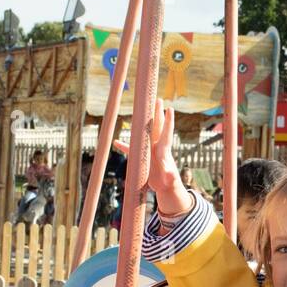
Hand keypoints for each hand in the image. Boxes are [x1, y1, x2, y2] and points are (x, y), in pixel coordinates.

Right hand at [113, 99, 190, 214]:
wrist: (165, 187)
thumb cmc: (169, 183)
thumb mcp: (169, 180)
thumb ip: (169, 176)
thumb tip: (170, 174)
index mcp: (163, 151)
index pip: (166, 133)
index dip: (168, 122)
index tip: (170, 109)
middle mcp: (157, 147)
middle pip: (157, 127)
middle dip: (157, 113)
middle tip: (159, 99)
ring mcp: (150, 150)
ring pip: (145, 133)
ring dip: (143, 122)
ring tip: (142, 110)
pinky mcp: (143, 157)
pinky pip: (132, 149)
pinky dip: (124, 146)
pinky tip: (116, 142)